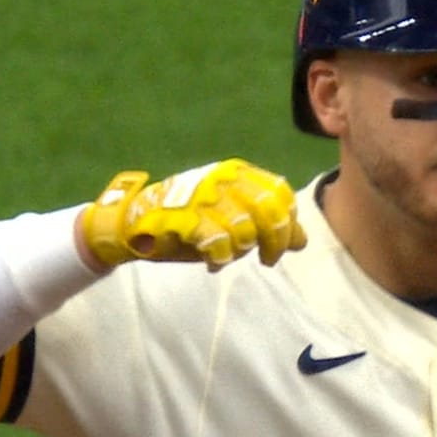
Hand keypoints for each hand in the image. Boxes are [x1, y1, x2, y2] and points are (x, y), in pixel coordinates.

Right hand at [80, 158, 307, 270]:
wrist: (134, 224)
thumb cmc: (191, 224)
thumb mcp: (235, 223)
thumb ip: (268, 227)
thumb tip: (302, 241)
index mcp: (237, 173)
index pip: (281, 194)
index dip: (288, 222)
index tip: (283, 244)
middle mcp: (221, 178)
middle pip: (269, 211)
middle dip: (275, 241)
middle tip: (267, 260)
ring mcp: (200, 196)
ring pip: (245, 228)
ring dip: (242, 250)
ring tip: (229, 256)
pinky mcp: (181, 218)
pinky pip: (218, 242)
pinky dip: (221, 258)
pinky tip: (213, 263)